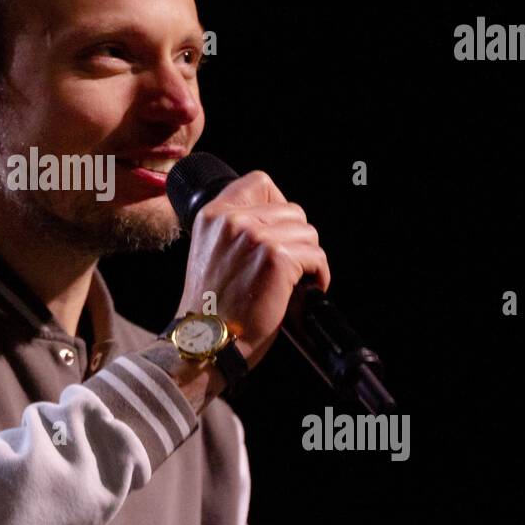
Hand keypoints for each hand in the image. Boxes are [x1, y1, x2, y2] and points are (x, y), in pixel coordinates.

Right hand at [177, 170, 329, 369]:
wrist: (206, 341)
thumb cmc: (211, 309)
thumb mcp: (209, 253)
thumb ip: (234, 230)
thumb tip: (276, 222)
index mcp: (213, 215)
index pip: (259, 182)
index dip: (278, 204)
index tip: (278, 231)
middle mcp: (233, 220)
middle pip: (292, 210)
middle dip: (296, 240)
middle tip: (286, 267)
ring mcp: (256, 237)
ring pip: (308, 233)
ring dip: (307, 259)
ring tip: (292, 282)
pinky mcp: (277, 258)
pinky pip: (317, 257)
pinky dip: (318, 277)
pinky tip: (302, 292)